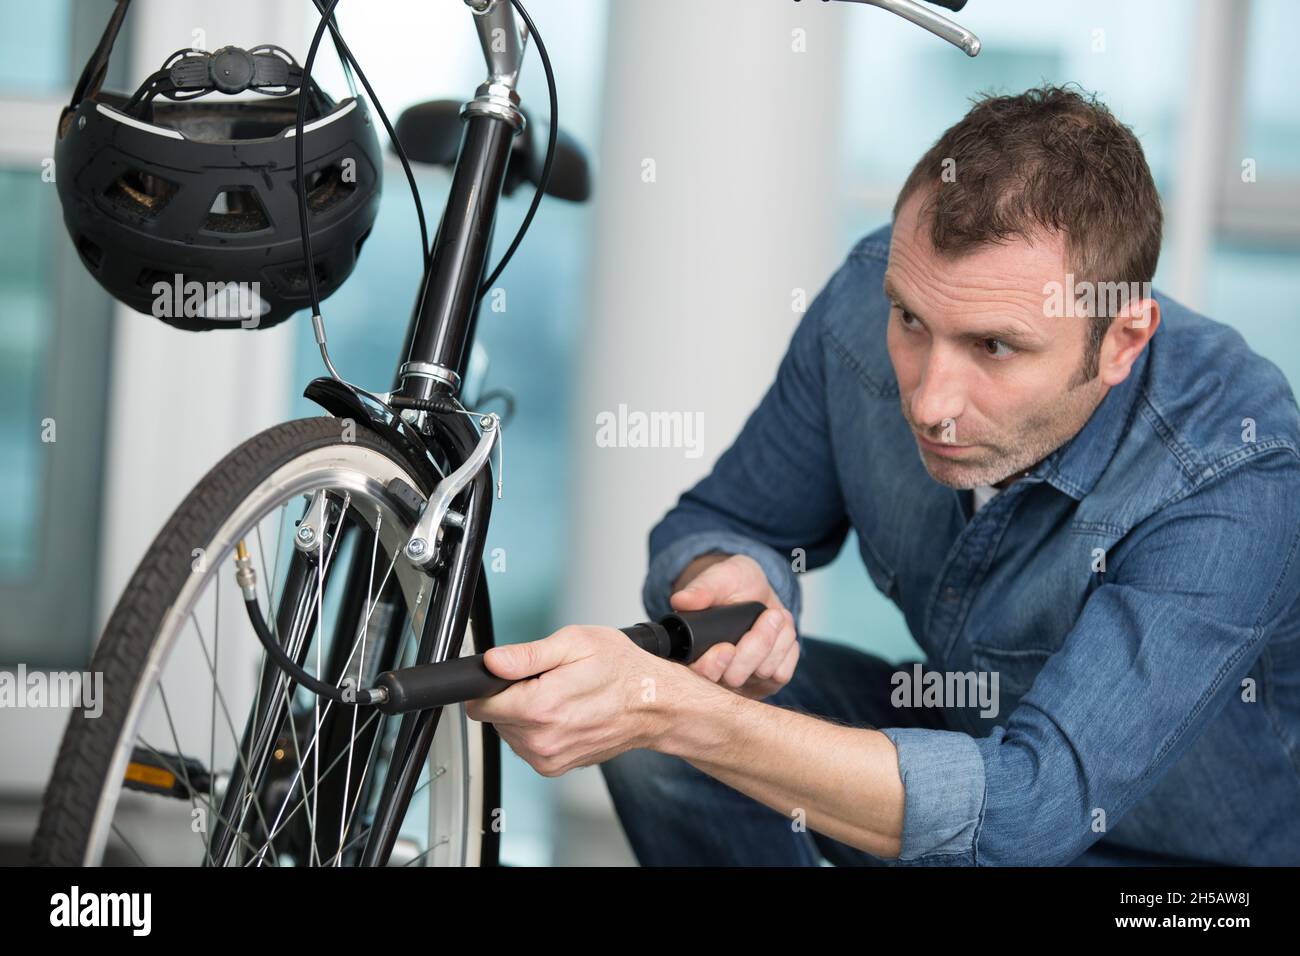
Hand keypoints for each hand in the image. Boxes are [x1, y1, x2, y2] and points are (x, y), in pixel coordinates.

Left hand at [465, 624, 687, 776]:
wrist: (653, 705)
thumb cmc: (622, 670)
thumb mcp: (576, 643)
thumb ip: (527, 654)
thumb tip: (493, 662)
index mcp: (541, 706)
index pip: (481, 703)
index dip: (493, 683)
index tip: (513, 674)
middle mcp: (541, 740)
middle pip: (495, 717)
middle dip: (513, 696)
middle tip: (548, 680)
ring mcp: (548, 758)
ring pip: (509, 732)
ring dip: (524, 714)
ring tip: (560, 696)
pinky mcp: (554, 767)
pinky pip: (526, 745)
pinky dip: (537, 729)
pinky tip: (563, 714)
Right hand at [670, 554, 798, 700]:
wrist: (758, 590)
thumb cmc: (733, 585)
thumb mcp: (717, 579)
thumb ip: (700, 590)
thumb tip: (681, 600)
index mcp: (694, 653)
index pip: (697, 676)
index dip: (712, 667)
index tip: (727, 647)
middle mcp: (716, 673)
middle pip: (734, 678)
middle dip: (755, 646)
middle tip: (769, 615)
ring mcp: (742, 681)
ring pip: (762, 674)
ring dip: (775, 640)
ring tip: (775, 615)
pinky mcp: (767, 682)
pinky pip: (781, 674)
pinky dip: (786, 648)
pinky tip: (781, 632)